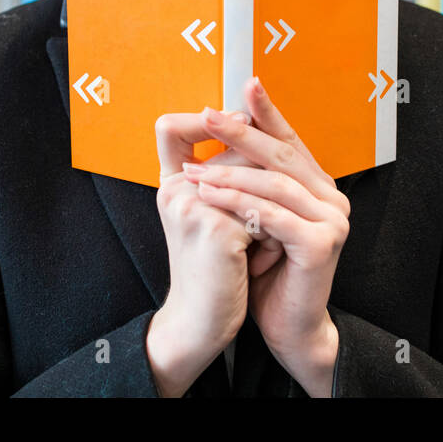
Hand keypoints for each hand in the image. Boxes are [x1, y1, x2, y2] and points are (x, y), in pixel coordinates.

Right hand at [146, 109, 256, 396]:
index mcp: (171, 184)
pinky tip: (266, 259)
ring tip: (271, 237)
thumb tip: (258, 136)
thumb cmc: (214, 271)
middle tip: (273, 206)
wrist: (201, 324)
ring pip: (255, 179)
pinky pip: (264, 213)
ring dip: (272, 208)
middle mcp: (176, 190)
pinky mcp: (217, 231)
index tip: (239, 118)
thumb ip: (224, 181)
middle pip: (232, 149)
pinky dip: (272, 237)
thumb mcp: (211, 218)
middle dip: (264, 178)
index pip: (169, 127)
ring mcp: (194, 208)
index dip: (202, 117)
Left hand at [182, 76, 348, 396]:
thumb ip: (250, 185)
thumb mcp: (256, 220)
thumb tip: (218, 140)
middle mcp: (333, 197)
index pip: (290, 141)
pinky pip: (273, 215)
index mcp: (319, 186)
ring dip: (229, 172)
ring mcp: (333, 220)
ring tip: (193, 170)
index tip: (246, 83)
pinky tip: (210, 197)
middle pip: (282, 156)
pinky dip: (239, 203)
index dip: (268, 112)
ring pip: (275, 184)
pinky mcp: (322, 244)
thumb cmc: (268, 274)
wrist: (287, 328)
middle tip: (207, 115)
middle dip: (241, 133)